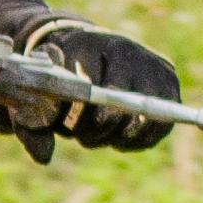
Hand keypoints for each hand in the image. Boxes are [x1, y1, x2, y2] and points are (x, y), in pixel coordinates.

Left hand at [24, 17, 184, 152]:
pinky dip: (140, 138)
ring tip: (100, 133)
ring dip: (122, 135)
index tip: (73, 127)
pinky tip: (119, 137)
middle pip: (125, 105)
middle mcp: (127, 50)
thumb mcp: (36, 91)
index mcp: (92, 45)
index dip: (89, 117)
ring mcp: (152, 64)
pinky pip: (162, 124)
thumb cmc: (55, 74)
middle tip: (83, 134)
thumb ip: (34, 122)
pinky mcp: (168, 81)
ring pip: (147, 117)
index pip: (101, 88)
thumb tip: (44, 157)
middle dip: (102, 128)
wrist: (80, 46)